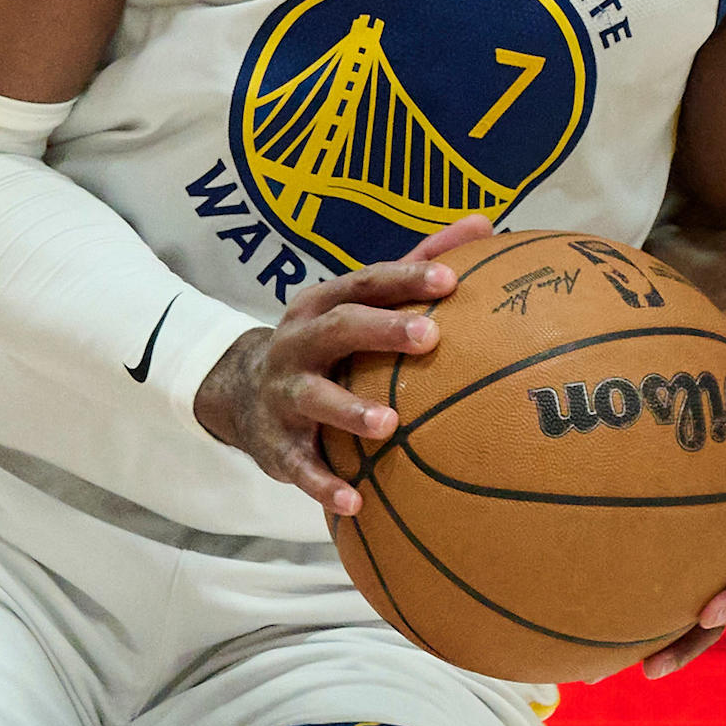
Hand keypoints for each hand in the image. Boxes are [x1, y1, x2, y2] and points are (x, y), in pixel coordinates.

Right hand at [194, 216, 495, 518]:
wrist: (241, 392)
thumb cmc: (329, 340)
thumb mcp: (360, 300)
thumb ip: (418, 263)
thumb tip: (485, 223)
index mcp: (323, 303)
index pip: (365, 282)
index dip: (406, 279)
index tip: (451, 280)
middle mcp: (299, 343)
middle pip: (338, 329)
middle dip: (381, 330)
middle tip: (429, 337)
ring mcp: (283, 394)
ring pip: (315, 399)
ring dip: (350, 411)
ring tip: (390, 425)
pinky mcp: (276, 445)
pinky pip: (300, 466)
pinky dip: (324, 485)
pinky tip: (355, 502)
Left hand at [642, 300, 725, 679]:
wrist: (701, 449)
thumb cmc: (709, 409)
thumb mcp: (719, 381)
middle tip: (702, 616)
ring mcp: (707, 565)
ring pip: (704, 616)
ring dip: (681, 643)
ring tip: (641, 669)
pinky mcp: (670, 582)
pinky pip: (653, 613)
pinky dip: (627, 634)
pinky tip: (579, 655)